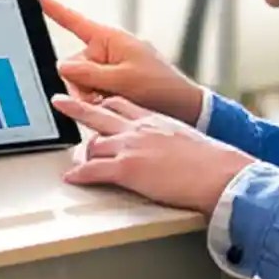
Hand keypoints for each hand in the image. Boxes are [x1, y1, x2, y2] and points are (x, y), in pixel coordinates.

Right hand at [40, 0, 205, 125]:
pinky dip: (97, 101)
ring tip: (115, 100)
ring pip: (79, 84)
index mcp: (109, 39)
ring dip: (90, 96)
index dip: (54, 9)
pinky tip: (113, 104)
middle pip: (73, 66)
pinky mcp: (111, 83)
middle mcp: (105, 50)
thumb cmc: (160, 87)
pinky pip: (90, 92)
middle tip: (103, 95)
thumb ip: (89, 74)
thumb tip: (62, 66)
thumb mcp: (123, 79)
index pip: (75, 21)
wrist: (183, 106)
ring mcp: (108, 68)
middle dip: (81, 85)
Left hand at [52, 95, 253, 215]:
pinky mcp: (128, 169)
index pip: (122, 104)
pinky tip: (72, 178)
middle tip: (59, 102)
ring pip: (94, 143)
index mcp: (154, 120)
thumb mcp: (187, 138)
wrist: (218, 172)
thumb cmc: (211, 161)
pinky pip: (94, 170)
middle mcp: (139, 129)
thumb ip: (171, 139)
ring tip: (74, 159)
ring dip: (82, 153)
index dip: (105, 102)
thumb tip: (171, 149)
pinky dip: (80, 174)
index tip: (96, 101)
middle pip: (99, 113)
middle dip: (76, 107)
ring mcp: (131, 148)